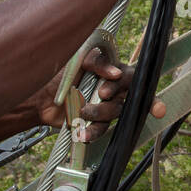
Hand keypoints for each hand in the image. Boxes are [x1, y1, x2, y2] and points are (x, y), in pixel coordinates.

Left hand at [36, 48, 167, 140]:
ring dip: (99, 111)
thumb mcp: (78, 59)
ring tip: (81, 109)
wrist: (39, 97)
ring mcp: (105, 108)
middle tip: (101, 93)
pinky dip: (92, 131)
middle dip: (120, 97)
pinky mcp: (95, 123)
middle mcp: (114, 90)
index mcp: (113, 72)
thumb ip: (97, 61)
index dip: (149, 93)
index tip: (151, 105)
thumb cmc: (60, 73)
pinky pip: (101, 129)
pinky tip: (83, 132)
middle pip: (129, 98)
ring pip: (113, 113)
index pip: (135, 78)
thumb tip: (115, 72)